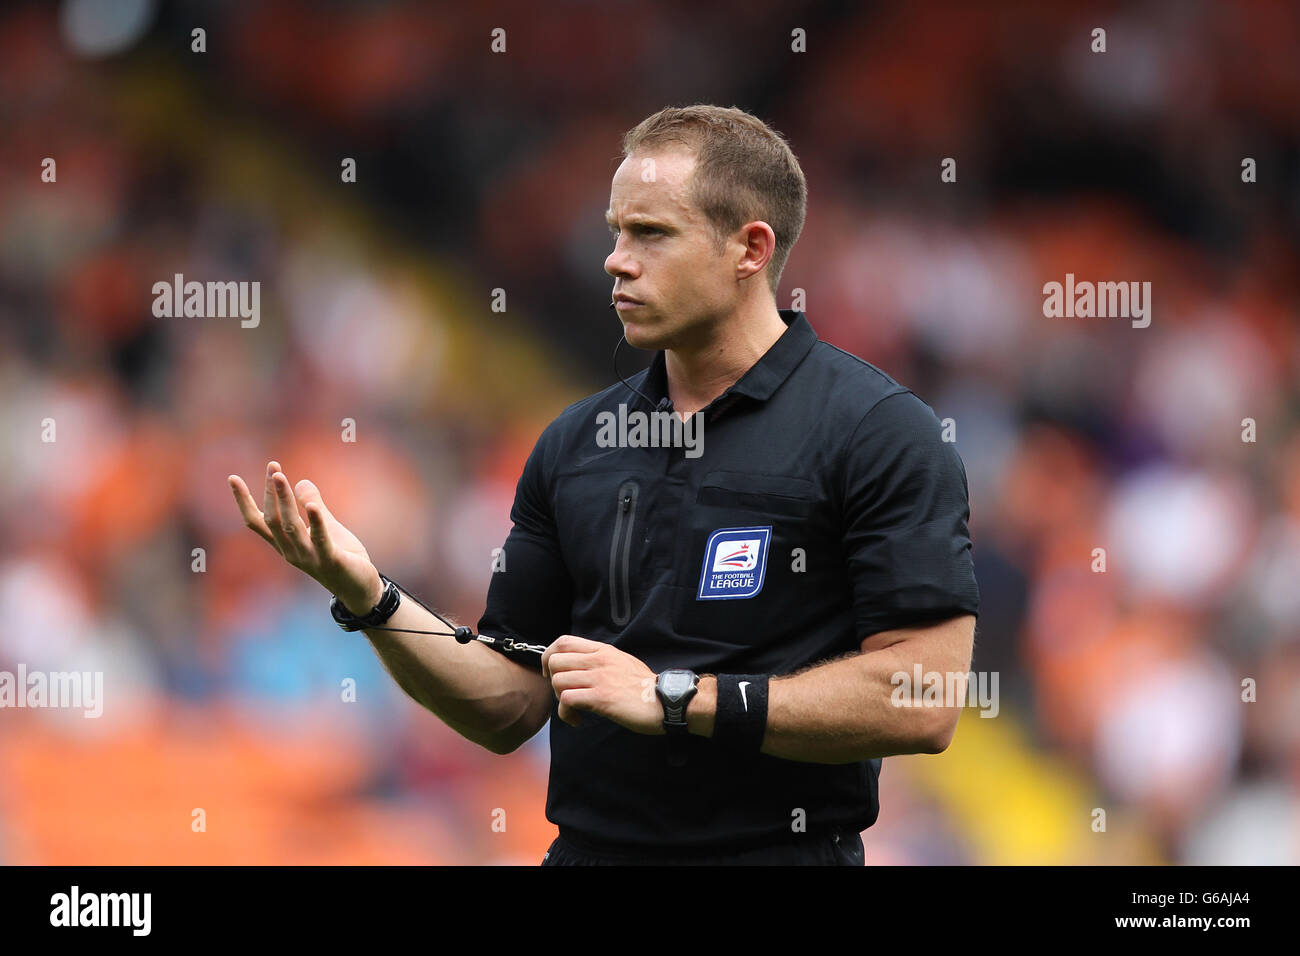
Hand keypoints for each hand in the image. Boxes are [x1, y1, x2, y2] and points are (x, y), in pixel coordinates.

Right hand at [228, 460, 382, 613]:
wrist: (361, 589)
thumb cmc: (342, 557)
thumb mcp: (327, 527)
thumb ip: (314, 507)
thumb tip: (302, 481)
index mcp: (287, 544)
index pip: (258, 521)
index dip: (244, 501)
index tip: (232, 478)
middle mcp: (292, 552)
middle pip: (273, 520)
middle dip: (270, 493)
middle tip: (273, 467)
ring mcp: (309, 558)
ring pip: (291, 527)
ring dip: (284, 500)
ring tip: (280, 477)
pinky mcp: (330, 561)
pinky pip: (320, 540)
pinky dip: (316, 522)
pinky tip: (311, 505)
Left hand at [541, 635, 661, 733]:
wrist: (666, 700)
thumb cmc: (644, 687)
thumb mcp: (622, 662)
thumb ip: (601, 660)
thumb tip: (581, 666)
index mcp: (602, 651)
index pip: (563, 642)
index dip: (550, 657)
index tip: (554, 674)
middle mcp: (598, 660)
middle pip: (555, 661)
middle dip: (552, 680)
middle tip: (565, 694)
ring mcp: (599, 678)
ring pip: (558, 681)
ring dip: (560, 699)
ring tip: (574, 708)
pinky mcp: (602, 698)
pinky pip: (568, 700)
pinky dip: (567, 713)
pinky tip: (578, 719)